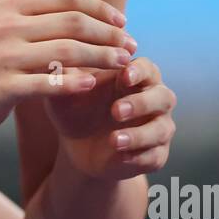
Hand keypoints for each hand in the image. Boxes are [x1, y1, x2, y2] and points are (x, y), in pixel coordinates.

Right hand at [0, 0, 131, 137]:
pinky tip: (94, 84)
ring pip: (67, 52)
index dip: (101, 8)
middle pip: (73, 23)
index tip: (123, 22)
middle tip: (131, 46)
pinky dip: (75, 83)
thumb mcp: (5, 28)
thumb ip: (40, 18)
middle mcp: (6, 25)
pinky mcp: (3, 86)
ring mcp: (3, 55)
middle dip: (108, 34)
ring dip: (102, 58)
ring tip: (123, 65)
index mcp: (9, 3)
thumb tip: (93, 12)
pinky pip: (48, 83)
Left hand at [53, 56, 175, 181]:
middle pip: (163, 97)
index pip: (147, 68)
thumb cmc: (75, 109)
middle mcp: (154, 101)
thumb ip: (62, 77)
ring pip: (161, 130)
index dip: (138, 71)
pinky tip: (120, 157)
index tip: (123, 75)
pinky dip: (139, 157)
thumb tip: (56, 60)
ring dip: (139, 135)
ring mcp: (157, 129)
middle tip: (115, 111)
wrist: (77, 147)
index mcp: (136, 79)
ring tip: (114, 140)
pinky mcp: (155, 155)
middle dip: (141, 103)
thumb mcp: (64, 94)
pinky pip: (154, 157)